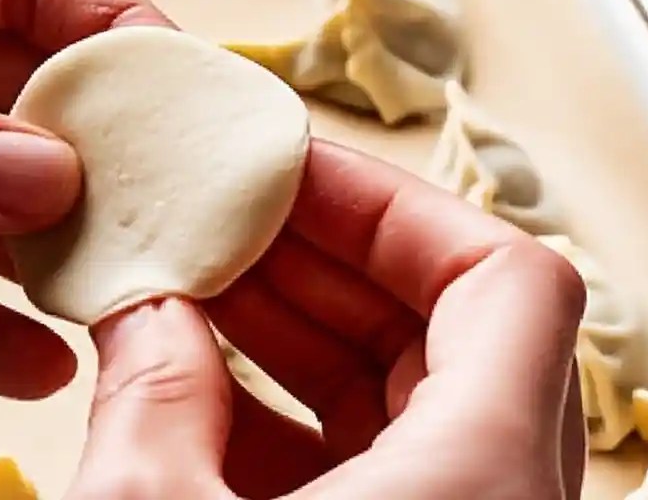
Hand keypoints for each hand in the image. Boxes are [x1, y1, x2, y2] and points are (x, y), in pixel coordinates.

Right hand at [66, 141, 586, 499]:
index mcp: (478, 477)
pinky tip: (190, 389)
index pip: (506, 278)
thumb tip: (142, 307)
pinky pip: (375, 465)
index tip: (287, 178)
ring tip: (190, 295)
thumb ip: (151, 393)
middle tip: (222, 225)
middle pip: (452, 327)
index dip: (394, 207)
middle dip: (323, 262)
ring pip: (410, 398)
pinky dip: (289, 418)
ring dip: (298, 334)